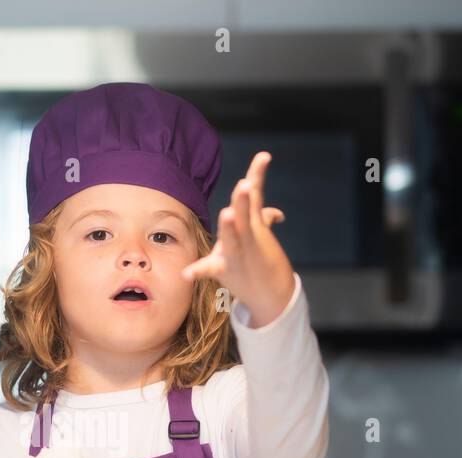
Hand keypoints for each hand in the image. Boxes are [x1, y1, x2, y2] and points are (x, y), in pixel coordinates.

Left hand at [181, 151, 296, 326]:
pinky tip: (186, 273)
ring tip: (228, 214)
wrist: (272, 296)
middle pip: (246, 215)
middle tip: (246, 185)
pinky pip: (209, 270)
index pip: (255, 195)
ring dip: (230, 228)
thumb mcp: (261, 239)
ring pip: (233, 239)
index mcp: (253, 224)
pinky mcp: (227, 271)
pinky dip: (198, 271)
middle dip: (246, 201)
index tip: (264, 156)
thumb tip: (275, 213)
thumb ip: (262, 220)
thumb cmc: (263, 262)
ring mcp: (237, 254)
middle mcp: (247, 236)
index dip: (257, 174)